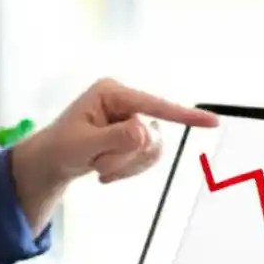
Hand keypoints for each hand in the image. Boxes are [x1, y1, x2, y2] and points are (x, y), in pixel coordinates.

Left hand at [49, 77, 218, 183]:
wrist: (51, 161)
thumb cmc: (60, 147)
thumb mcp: (82, 144)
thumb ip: (114, 139)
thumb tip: (144, 132)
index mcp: (111, 92)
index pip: (153, 104)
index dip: (183, 115)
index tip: (213, 122)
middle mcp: (127, 102)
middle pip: (151, 135)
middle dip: (125, 158)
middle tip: (98, 166)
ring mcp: (133, 118)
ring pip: (153, 150)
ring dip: (127, 166)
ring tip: (100, 167)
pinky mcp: (137, 135)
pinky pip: (149, 159)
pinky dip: (129, 170)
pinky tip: (106, 171)